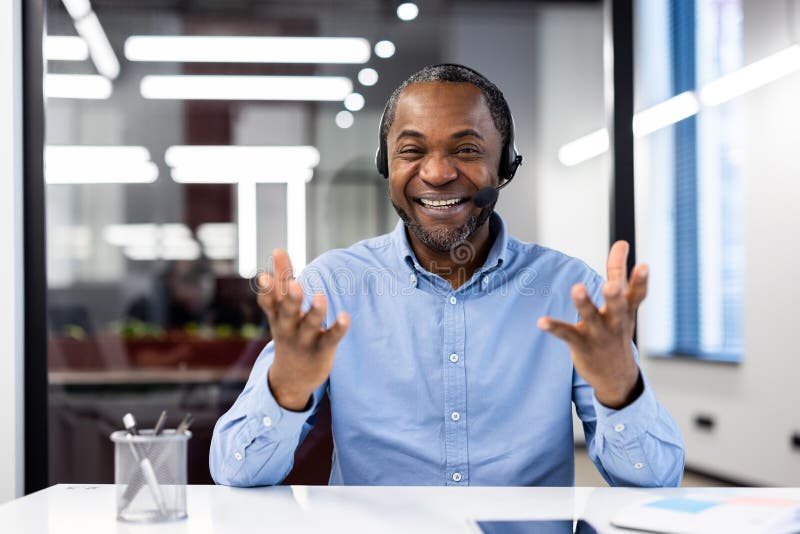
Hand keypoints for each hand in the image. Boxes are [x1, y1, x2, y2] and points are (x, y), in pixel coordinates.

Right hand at [256, 249, 349, 410]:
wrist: (291, 378)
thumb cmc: (287, 332)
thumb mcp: (279, 309)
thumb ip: (281, 279)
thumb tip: (278, 249)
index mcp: (276, 315)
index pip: (269, 299)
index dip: (267, 287)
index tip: (268, 269)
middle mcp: (287, 327)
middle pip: (287, 311)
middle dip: (290, 297)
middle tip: (295, 283)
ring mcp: (304, 339)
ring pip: (309, 324)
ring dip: (315, 311)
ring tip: (320, 296)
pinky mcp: (322, 349)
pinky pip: (331, 338)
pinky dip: (338, 327)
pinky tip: (346, 316)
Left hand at [537, 241, 646, 408]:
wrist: (617, 377)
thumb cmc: (617, 330)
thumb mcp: (624, 304)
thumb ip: (620, 273)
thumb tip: (621, 242)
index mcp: (627, 310)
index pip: (635, 291)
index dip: (637, 276)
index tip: (634, 255)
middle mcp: (616, 321)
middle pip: (617, 305)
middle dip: (614, 294)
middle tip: (610, 284)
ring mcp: (599, 334)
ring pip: (591, 317)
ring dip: (584, 303)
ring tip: (577, 288)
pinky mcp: (582, 345)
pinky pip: (567, 334)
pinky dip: (554, 327)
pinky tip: (541, 321)